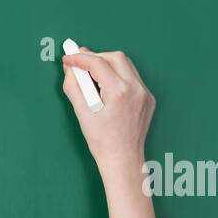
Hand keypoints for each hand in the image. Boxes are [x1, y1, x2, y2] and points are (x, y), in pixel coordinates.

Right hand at [61, 47, 155, 168]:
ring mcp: (145, 93)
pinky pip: (132, 78)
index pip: (98, 63)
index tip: (68, 57)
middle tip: (80, 63)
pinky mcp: (148, 98)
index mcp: (119, 92)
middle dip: (96, 57)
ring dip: (107, 65)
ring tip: (92, 76)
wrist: (123, 159)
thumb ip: (74, 87)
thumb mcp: (82, 114)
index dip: (80, 58)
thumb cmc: (102, 142)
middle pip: (115, 57)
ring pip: (126, 65)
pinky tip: (106, 88)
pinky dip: (117, 76)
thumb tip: (69, 68)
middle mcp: (136, 89)